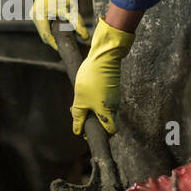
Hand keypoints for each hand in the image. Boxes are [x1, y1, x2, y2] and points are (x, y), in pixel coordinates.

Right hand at [30, 0, 89, 50]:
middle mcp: (34, 16)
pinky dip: (52, 26)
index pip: (46, 37)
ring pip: (44, 29)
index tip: (65, 49)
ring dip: (54, 32)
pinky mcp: (37, 10)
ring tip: (66, 34)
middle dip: (55, 39)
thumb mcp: (71, 7)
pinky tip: (61, 25)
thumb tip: (85, 37)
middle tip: (68, 42)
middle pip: (45, 34)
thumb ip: (77, 22)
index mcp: (39, 17)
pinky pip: (44, 23)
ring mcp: (34, 13)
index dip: (56, 45)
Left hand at [71, 18, 133, 134]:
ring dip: (92, 108)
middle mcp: (113, 106)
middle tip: (79, 114)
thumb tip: (77, 130)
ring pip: (103, 109)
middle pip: (106, 120)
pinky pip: (103, 99)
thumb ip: (78, 115)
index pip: (111, 131)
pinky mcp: (112, 88)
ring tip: (79, 99)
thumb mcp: (80, 99)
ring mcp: (113, 97)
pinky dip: (94, 99)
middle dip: (92, 120)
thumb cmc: (91, 79)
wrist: (103, 57)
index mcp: (107, 112)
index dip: (100, 134)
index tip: (87, 131)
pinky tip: (84, 91)